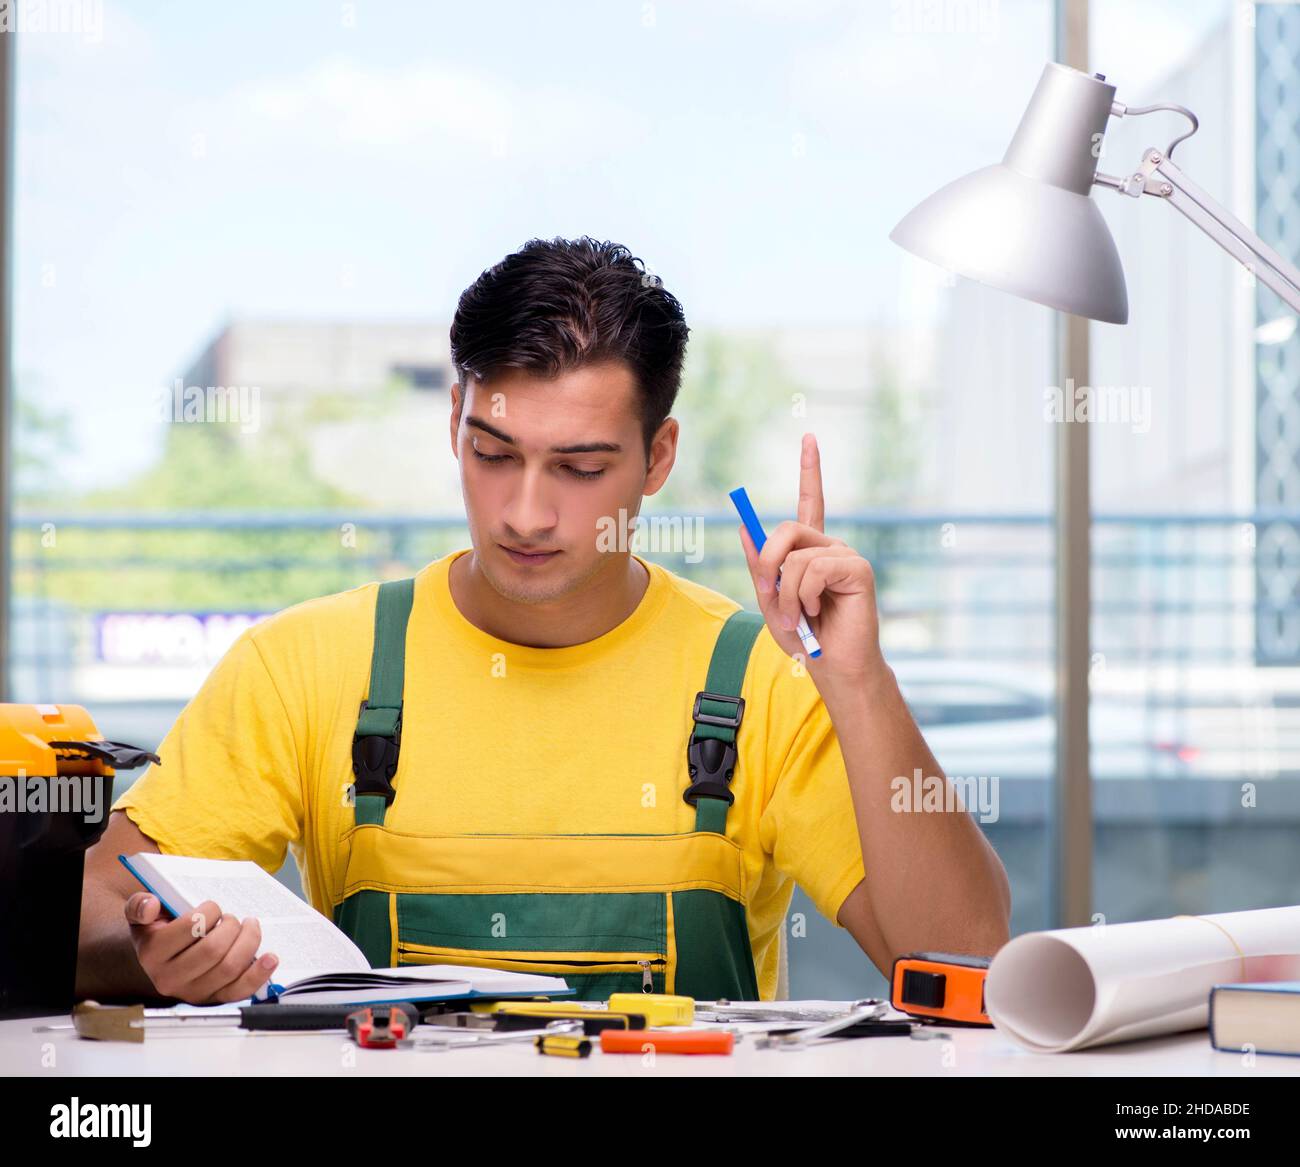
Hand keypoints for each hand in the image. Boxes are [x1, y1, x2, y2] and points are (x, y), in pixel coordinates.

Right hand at [125, 893, 277, 1004]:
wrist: (159, 956)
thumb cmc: (157, 929)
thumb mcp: (141, 913)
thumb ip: (139, 905)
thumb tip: (150, 905)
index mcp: (152, 954)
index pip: (191, 927)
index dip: (210, 911)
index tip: (212, 907)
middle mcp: (169, 979)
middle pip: (213, 950)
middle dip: (231, 926)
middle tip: (233, 918)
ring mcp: (192, 992)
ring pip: (229, 968)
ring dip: (248, 941)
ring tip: (249, 927)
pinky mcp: (213, 999)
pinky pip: (239, 990)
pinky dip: (259, 973)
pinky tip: (270, 958)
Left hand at [738, 433, 885, 689]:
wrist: (832, 666)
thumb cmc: (805, 636)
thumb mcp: (771, 599)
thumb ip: (760, 566)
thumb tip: (744, 529)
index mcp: (811, 550)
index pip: (811, 500)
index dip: (810, 469)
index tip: (809, 437)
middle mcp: (830, 546)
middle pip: (786, 529)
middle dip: (767, 563)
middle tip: (769, 594)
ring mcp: (845, 556)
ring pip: (796, 557)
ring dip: (786, 594)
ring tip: (798, 616)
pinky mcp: (858, 570)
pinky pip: (814, 570)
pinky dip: (804, 596)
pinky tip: (817, 613)